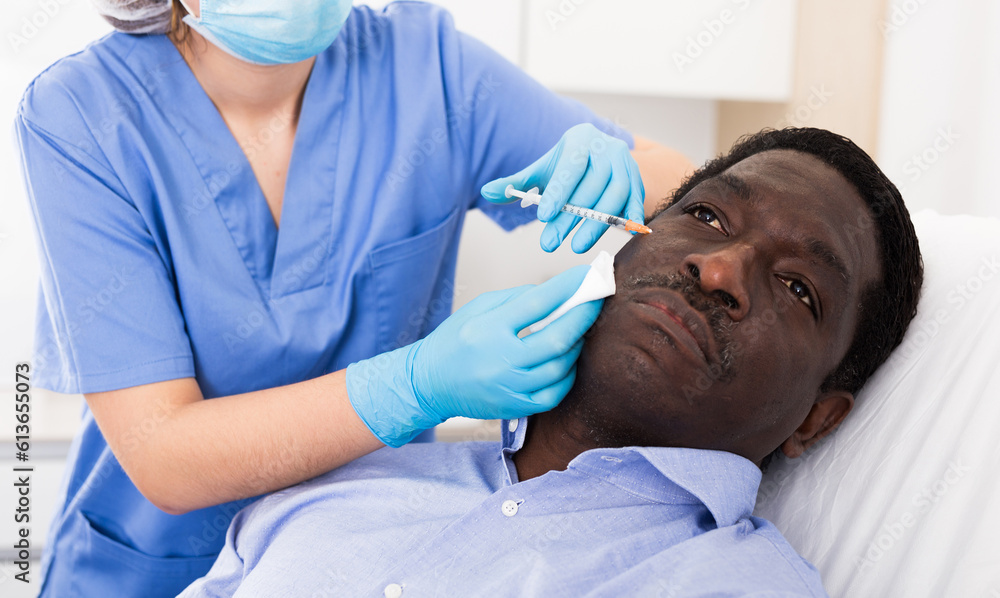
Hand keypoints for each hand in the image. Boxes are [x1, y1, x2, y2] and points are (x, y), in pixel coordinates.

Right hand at [346, 265, 602, 446]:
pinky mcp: (514, 407)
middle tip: (598, 299)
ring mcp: (508, 387)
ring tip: (579, 329)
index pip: (538, 303)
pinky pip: (553, 393)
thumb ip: (517, 299)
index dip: (569, 287)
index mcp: (488, 329)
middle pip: (557, 338)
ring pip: (560, 367)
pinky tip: (566, 360)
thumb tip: (557, 293)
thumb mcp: (478, 308)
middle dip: (584, 316)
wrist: (429, 383)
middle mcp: (499, 360)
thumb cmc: (454, 341)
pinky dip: (566, 375)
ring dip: (576, 345)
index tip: (588, 275)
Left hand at [481, 123, 644, 253]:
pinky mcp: (639, 181)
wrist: (599, 160)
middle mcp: (608, 148)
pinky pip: (637, 202)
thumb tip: (486, 191)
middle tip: (550, 243)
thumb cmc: (567, 168)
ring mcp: (627, 164)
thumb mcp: (541, 172)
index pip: (571, 166)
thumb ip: (516, 183)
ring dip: (596, 225)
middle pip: (591, 186)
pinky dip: (629, 219)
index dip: (558, 192)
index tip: (543, 217)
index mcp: (581, 139)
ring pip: (615, 195)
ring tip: (576, 246)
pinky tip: (618, 238)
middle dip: (570, 218)